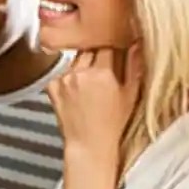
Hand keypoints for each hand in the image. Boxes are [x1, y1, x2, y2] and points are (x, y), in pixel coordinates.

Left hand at [46, 45, 142, 161]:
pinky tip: (76, 90)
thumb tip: (136, 44)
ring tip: (89, 84)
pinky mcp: (52, 86)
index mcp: (102, 73)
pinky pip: (61, 71)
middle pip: (89, 49)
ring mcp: (64, 79)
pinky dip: (68, 75)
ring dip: (82, 65)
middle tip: (102, 70)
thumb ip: (134, 66)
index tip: (115, 55)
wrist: (88, 144)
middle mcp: (80, 73)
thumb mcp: (131, 95)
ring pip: (75, 59)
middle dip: (96, 55)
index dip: (112, 49)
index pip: (106, 46)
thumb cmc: (112, 123)